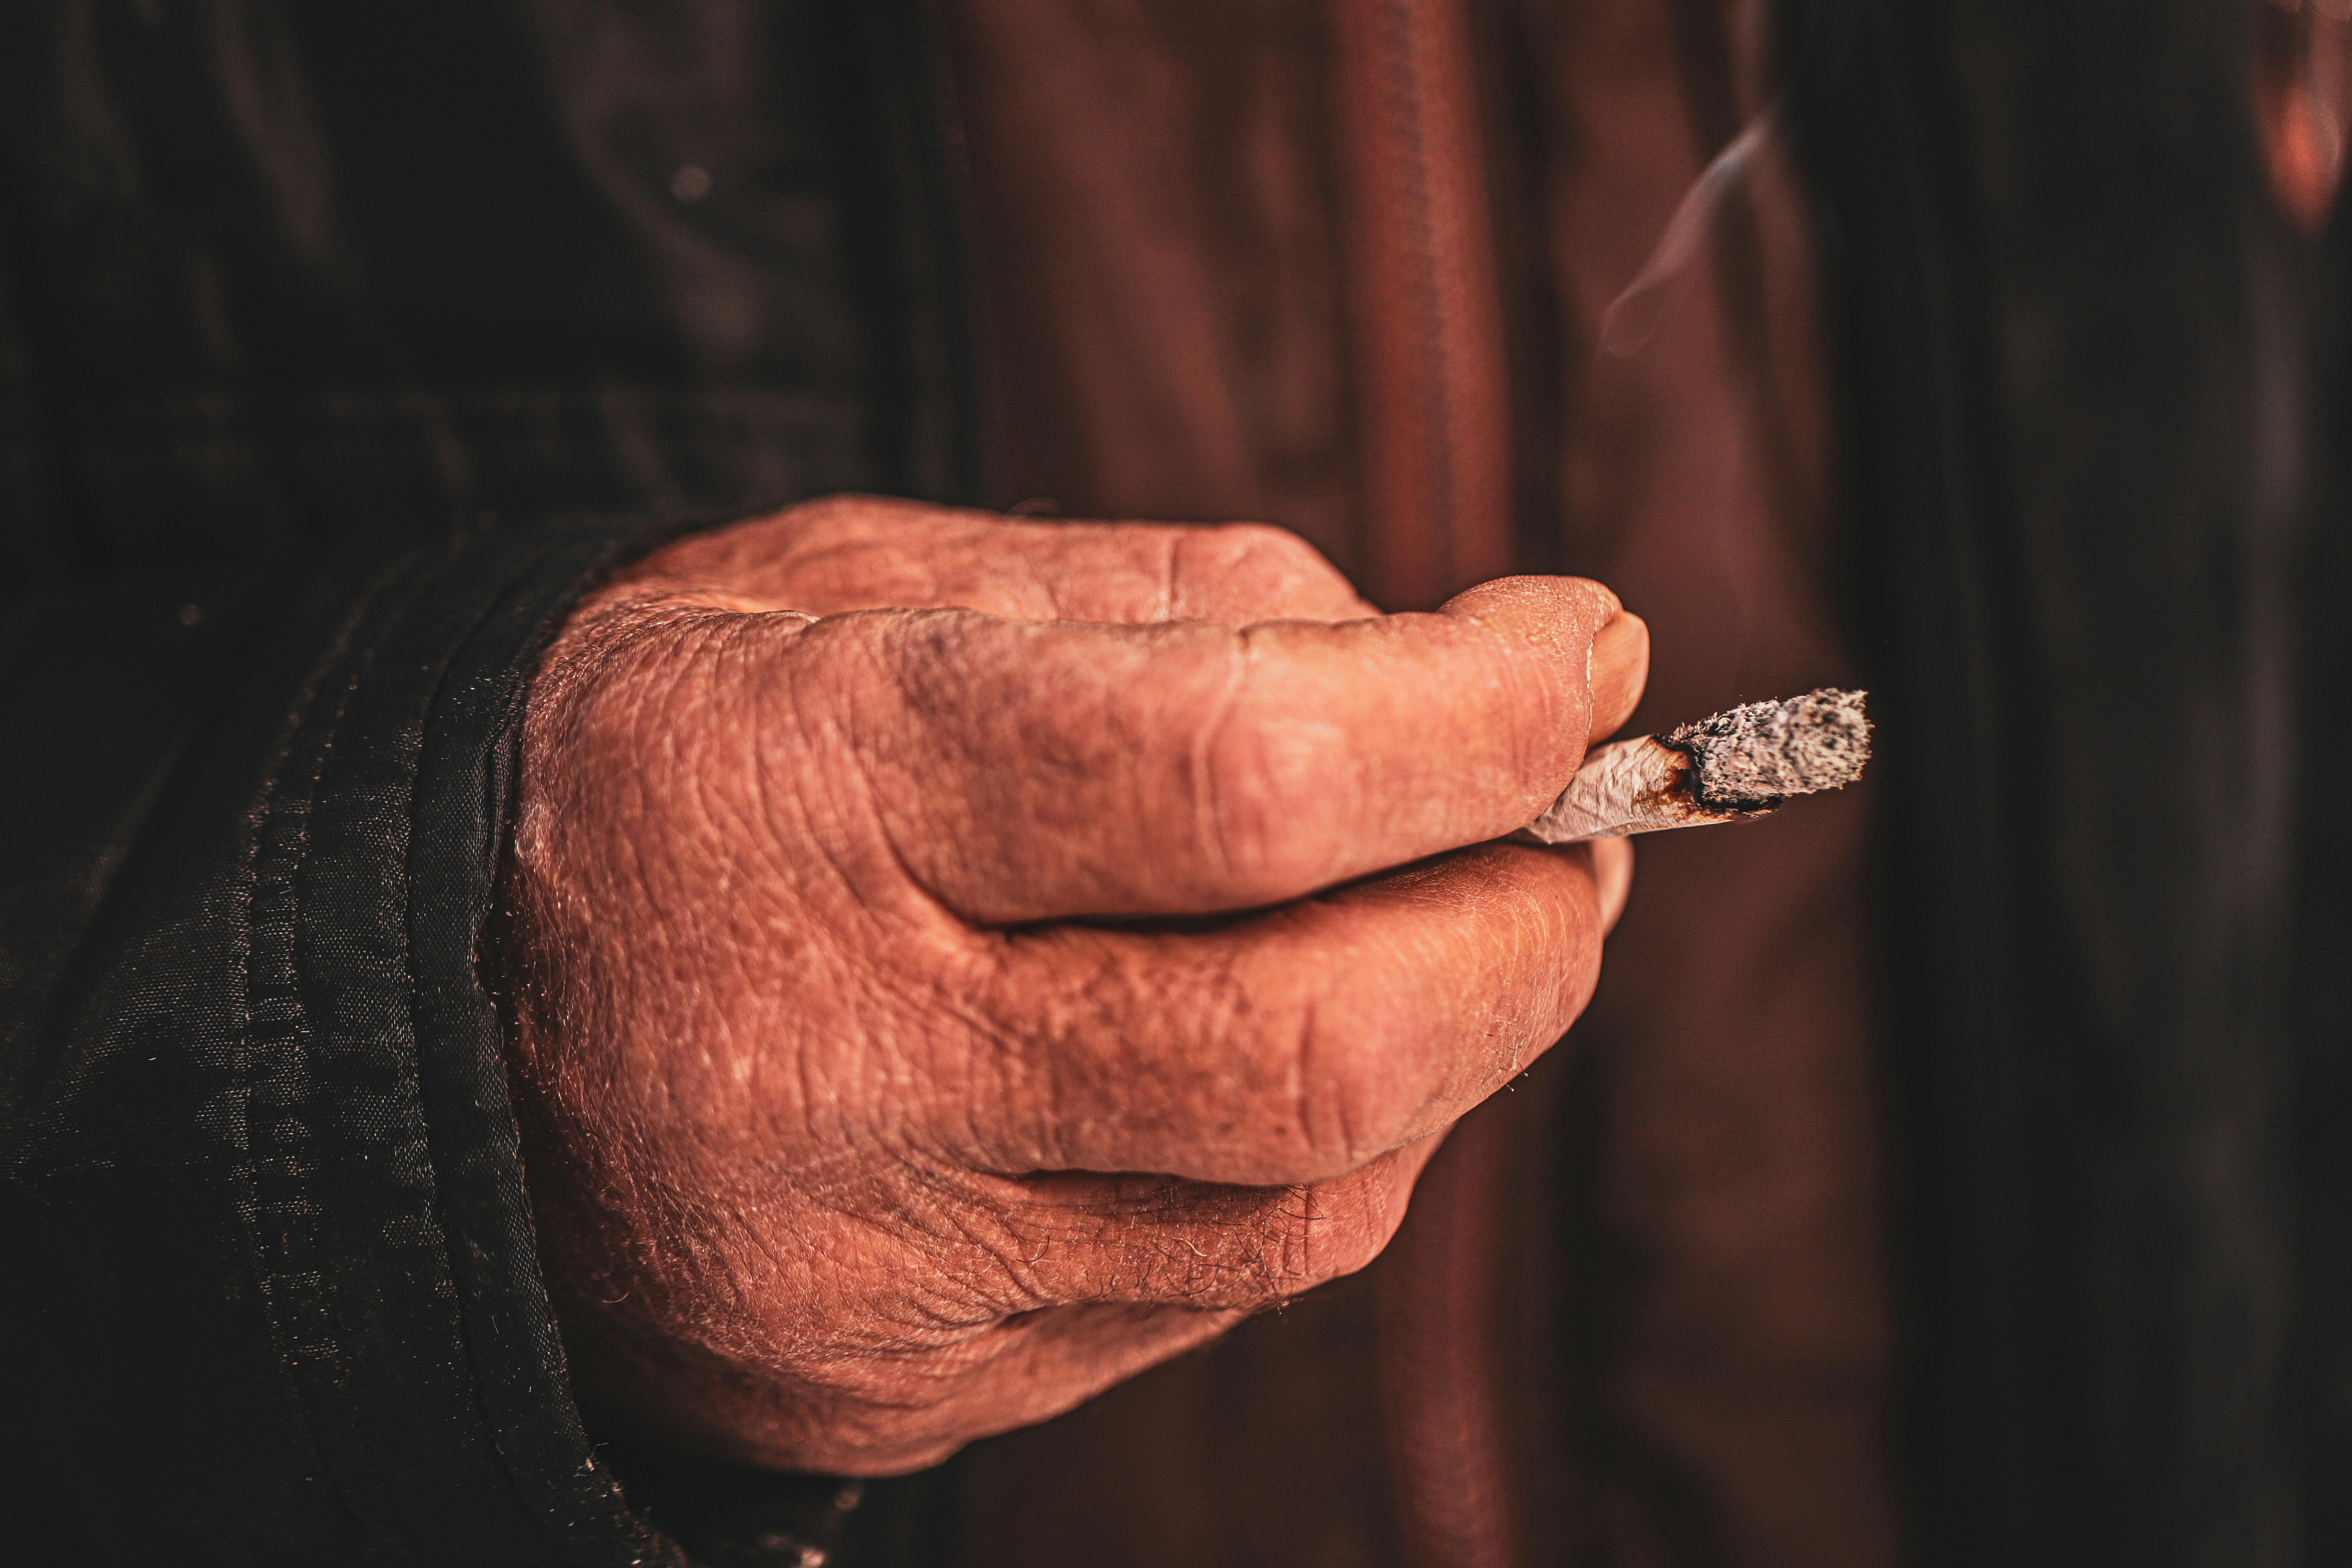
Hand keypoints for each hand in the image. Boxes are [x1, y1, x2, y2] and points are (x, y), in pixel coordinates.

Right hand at [498, 496, 1648, 1474]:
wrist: (421, 1001)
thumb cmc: (674, 747)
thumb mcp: (865, 583)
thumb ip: (1178, 607)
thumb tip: (1464, 679)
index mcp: (817, 798)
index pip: (1244, 779)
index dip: (1474, 716)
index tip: (1579, 649)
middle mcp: (838, 1066)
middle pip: (1319, 1046)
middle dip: (1528, 924)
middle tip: (1566, 816)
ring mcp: (871, 1270)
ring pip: (1305, 1204)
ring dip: (1450, 1045)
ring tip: (1437, 916)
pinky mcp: (899, 1390)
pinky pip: (1213, 1293)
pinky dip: (1312, 1158)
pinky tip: (1273, 1055)